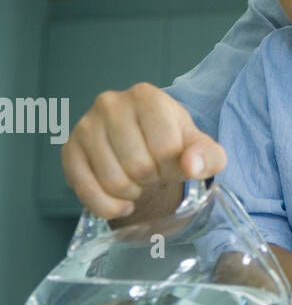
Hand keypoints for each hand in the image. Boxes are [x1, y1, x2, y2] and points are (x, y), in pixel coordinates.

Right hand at [62, 82, 226, 218]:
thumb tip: (191, 166)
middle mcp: (110, 103)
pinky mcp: (69, 151)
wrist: (140, 148)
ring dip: (132, 193)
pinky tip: (120, 203)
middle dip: (152, 180)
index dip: (174, 168)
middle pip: (139, 166)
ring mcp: (86, 126)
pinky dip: (108, 208)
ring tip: (137, 181)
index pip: (165, 149)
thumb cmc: (172, 144)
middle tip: (154, 174)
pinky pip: (87, 193)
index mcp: (146, 96)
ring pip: (114, 182)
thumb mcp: (199, 148)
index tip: (173, 165)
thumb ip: (208, 156)